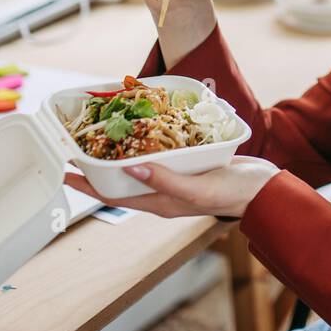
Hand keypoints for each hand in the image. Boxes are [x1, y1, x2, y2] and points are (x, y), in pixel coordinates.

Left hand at [63, 155, 279, 218]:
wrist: (265, 188)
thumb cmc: (234, 192)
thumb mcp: (198, 188)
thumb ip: (166, 179)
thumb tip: (130, 167)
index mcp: (160, 203)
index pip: (112, 196)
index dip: (87, 185)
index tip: (65, 170)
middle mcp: (163, 192)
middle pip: (120, 181)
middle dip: (97, 167)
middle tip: (78, 147)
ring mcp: (176, 180)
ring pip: (139, 166)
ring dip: (119, 153)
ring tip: (103, 135)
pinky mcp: (189, 167)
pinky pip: (159, 155)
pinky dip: (146, 142)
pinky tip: (144, 128)